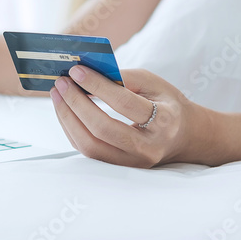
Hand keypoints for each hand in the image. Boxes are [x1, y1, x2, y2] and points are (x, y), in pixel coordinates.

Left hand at [49, 66, 209, 167]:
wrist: (182, 136)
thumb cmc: (166, 104)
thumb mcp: (153, 83)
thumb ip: (123, 77)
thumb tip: (87, 72)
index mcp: (164, 121)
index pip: (124, 103)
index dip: (97, 86)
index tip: (76, 70)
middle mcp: (149, 148)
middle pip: (103, 129)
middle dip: (76, 103)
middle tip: (61, 83)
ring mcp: (133, 163)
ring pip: (91, 146)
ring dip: (68, 118)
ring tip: (58, 95)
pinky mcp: (119, 168)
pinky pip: (89, 152)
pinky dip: (72, 129)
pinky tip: (66, 110)